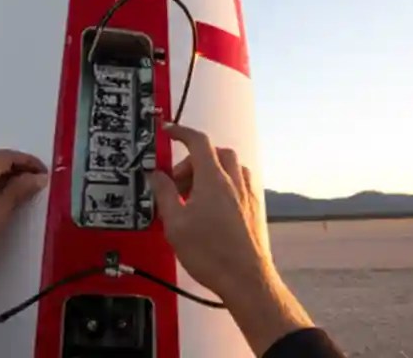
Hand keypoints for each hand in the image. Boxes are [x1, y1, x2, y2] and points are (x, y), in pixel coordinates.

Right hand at [149, 124, 312, 354]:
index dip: (182, 132)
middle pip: (217, 153)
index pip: (198, 142)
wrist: (245, 279)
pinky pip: (240, 185)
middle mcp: (235, 182)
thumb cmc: (211, 254)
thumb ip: (164, 194)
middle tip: (178, 182)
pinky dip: (225, 186)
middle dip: (194, 160)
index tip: (170, 132)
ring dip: (212, 172)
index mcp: (214, 179)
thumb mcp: (175, 223)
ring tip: (195, 196)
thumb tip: (157, 175)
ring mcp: (248, 195)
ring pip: (232, 168)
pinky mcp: (255, 210)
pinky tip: (213, 208)